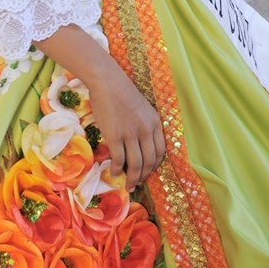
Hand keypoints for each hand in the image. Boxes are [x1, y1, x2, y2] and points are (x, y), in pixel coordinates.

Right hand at [86, 63, 165, 189]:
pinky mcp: (115, 136)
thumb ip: (145, 125)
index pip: (160, 151)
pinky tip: (114, 173)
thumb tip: (140, 144)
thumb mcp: (142, 108)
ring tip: (128, 185)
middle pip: (150, 161)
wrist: (107, 82)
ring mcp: (131, 134)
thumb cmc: (122, 92)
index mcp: (155, 123)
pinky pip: (119, 159)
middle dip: (144, 176)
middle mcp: (146, 130)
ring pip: (136, 164)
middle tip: (138, 183)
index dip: (155, 165)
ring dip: (132, 178)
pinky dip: (117, 170)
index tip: (149, 171)